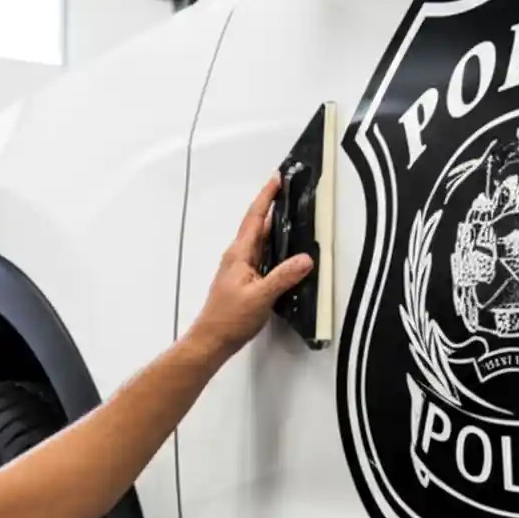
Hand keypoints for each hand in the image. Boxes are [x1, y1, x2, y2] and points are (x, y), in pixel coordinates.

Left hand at [186, 174, 313, 358]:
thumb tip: (307, 258)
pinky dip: (274, 245)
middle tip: (291, 191)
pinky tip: (286, 250)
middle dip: (272, 205)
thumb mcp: (261, 297)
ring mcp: (241, 268)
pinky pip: (262, 254)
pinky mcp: (245, 279)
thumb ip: (283, 276)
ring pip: (260, 240)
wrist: (212, 340)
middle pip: (257, 224)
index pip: (255, 218)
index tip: (278, 178)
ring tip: (293, 214)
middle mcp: (239, 256)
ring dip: (274, 225)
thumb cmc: (230, 318)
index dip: (267, 197)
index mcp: (239, 254)